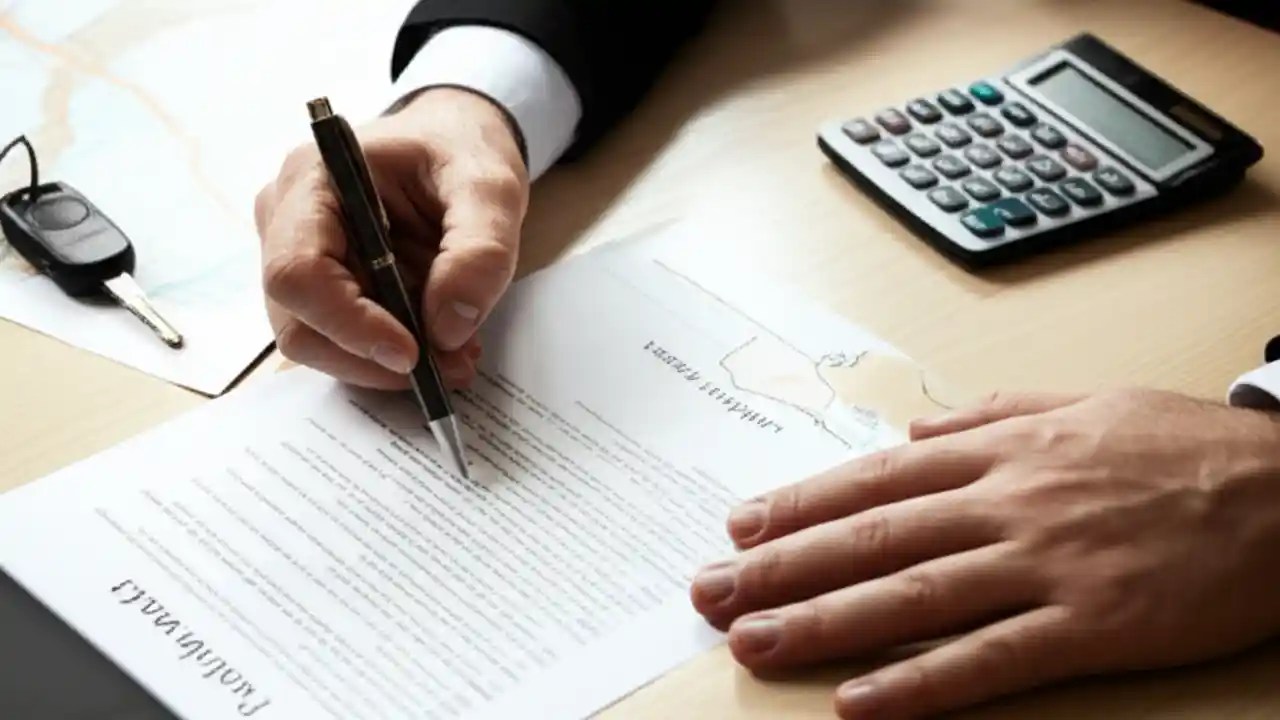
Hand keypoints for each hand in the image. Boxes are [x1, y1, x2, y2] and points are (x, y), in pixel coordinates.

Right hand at [254, 88, 528, 388]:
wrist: (455, 145)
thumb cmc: (461, 151)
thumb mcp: (491, 189)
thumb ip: (480, 252)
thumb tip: (447, 328)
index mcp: (312, 181)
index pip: (297, 272)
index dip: (348, 324)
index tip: (410, 354)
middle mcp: (285, 222)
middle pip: (299, 321)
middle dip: (371, 356)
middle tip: (448, 366)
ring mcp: (298, 257)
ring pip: (318, 341)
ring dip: (383, 363)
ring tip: (454, 353)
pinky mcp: (323, 287)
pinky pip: (342, 339)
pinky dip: (388, 355)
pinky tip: (439, 341)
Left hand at [691, 389, 1279, 717]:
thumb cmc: (1184, 447)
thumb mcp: (1081, 405)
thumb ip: (990, 415)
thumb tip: (917, 430)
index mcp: (1003, 451)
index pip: (875, 479)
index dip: (800, 503)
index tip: (740, 524)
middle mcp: (1008, 501)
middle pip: (872, 536)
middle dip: (781, 566)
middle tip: (710, 590)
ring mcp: (1046, 562)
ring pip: (911, 594)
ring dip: (823, 621)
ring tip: (753, 641)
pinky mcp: (1092, 623)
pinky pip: (991, 659)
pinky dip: (921, 682)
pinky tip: (861, 703)